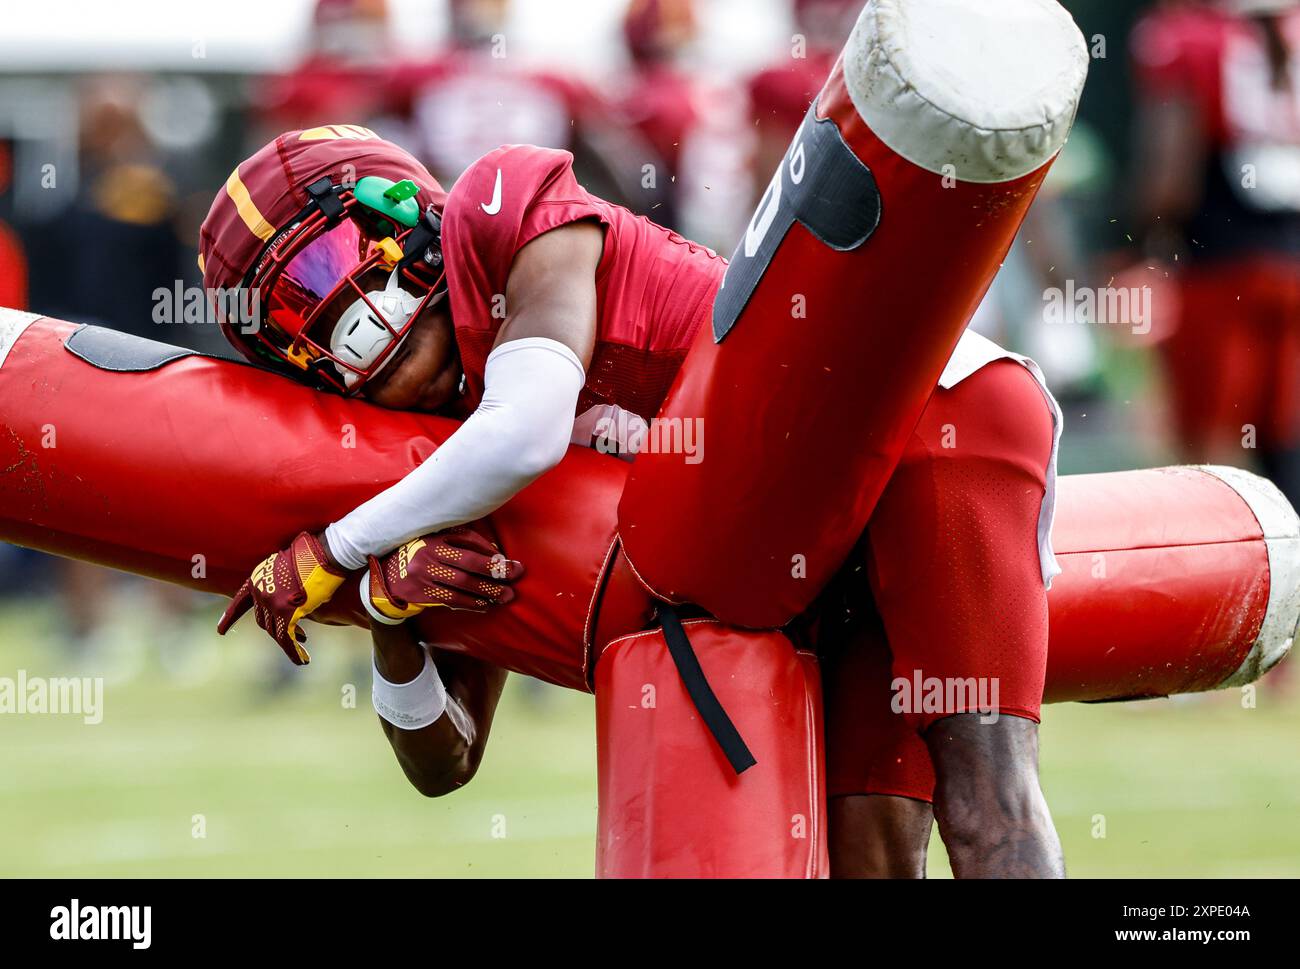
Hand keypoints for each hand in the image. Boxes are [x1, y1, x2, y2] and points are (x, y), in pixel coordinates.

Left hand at [217, 531, 348, 664]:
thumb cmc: (313, 555)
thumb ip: (282, 582)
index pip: (240, 602)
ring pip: (275, 631)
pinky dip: (293, 651)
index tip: (220, 631)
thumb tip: (289, 597)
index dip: (230, 617)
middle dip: (279, 630)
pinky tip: (302, 660)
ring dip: (289, 643)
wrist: (325, 552)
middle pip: (264, 620)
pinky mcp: (286, 612)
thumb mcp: (289, 566)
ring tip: (302, 653)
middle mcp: (260, 591)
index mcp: (258, 578)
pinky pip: (287, 638)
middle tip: (299, 637)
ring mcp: (271, 602)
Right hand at [364, 523, 523, 624]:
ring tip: (506, 595)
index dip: (491, 552)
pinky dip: (471, 603)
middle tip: (515, 576)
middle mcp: (427, 554)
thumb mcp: (436, 539)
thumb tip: (495, 552)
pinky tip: (486, 604)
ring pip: (462, 585)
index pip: (468, 540)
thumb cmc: (420, 553)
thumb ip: (462, 541)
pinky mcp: (421, 594)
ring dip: (487, 591)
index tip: (509, 561)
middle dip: (495, 572)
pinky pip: (451, 600)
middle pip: (468, 564)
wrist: (386, 576)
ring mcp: (423, 576)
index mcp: (433, 536)